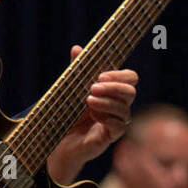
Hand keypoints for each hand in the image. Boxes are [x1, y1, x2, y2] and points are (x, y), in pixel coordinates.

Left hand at [50, 47, 137, 178]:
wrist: (57, 139)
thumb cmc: (66, 113)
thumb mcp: (71, 89)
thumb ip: (76, 71)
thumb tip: (77, 49)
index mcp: (112, 91)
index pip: (130, 78)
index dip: (120, 75)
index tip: (100, 75)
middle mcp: (118, 106)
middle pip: (131, 92)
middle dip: (113, 87)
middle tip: (93, 87)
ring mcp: (116, 121)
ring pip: (125, 109)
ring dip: (107, 102)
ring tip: (88, 101)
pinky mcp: (111, 136)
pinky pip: (120, 126)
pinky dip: (106, 118)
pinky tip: (92, 115)